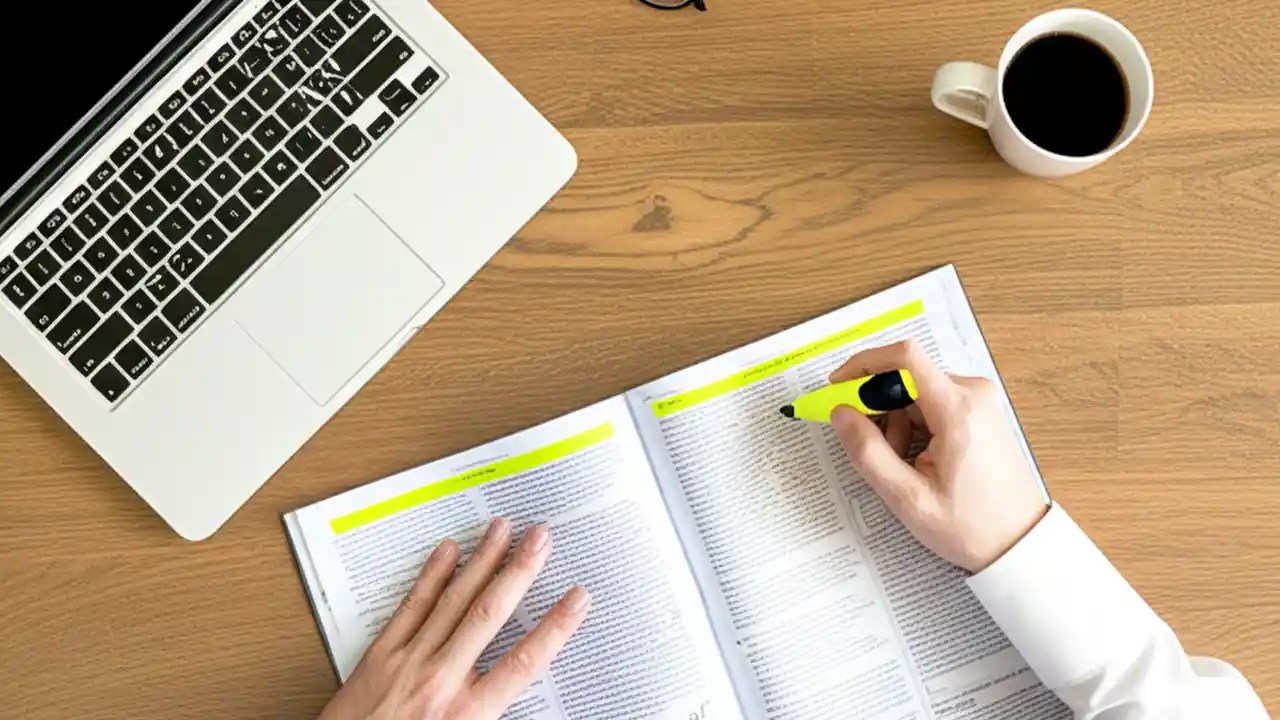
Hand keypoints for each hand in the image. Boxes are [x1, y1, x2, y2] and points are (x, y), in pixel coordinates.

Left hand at [318, 519, 590, 719]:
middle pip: (489, 615)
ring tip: (501, 529)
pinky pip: (411, 607)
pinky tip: (448, 550)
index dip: (555, 627)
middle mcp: (442, 682)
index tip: (578, 598)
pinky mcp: (380, 656)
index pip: (524, 662)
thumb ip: (489, 716)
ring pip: (453, 601)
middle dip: (519, 571)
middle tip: (540, 538)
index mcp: (469, 715)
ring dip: (481, 561)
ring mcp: (409, 662)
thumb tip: (518, 686)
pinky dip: (431, 576)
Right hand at [829, 341, 1047, 572]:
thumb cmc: (971, 526)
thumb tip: (840, 414)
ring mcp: (980, 400)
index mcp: (958, 409)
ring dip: (898, 422)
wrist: (1020, 542)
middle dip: (880, 410)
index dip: (863, 363)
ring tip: (906, 466)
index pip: (903, 357)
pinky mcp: (981, 411)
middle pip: (905, 380)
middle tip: (878, 452)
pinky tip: (921, 460)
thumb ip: (868, 452)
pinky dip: (916, 425)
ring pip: (917, 393)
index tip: (839, 385)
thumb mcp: (908, 498)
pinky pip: (933, 403)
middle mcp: (973, 394)